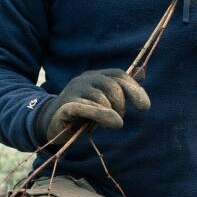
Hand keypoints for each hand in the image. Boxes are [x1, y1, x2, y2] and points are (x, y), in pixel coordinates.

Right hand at [32, 68, 150, 146]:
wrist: (51, 122)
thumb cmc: (82, 113)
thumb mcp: (104, 101)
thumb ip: (121, 89)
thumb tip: (143, 72)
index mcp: (96, 76)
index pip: (119, 75)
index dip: (135, 89)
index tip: (144, 107)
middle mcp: (85, 79)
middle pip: (113, 87)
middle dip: (121, 105)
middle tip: (118, 119)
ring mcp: (74, 91)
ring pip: (102, 99)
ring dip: (109, 114)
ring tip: (103, 124)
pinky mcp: (66, 105)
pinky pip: (88, 108)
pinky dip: (103, 115)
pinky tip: (115, 123)